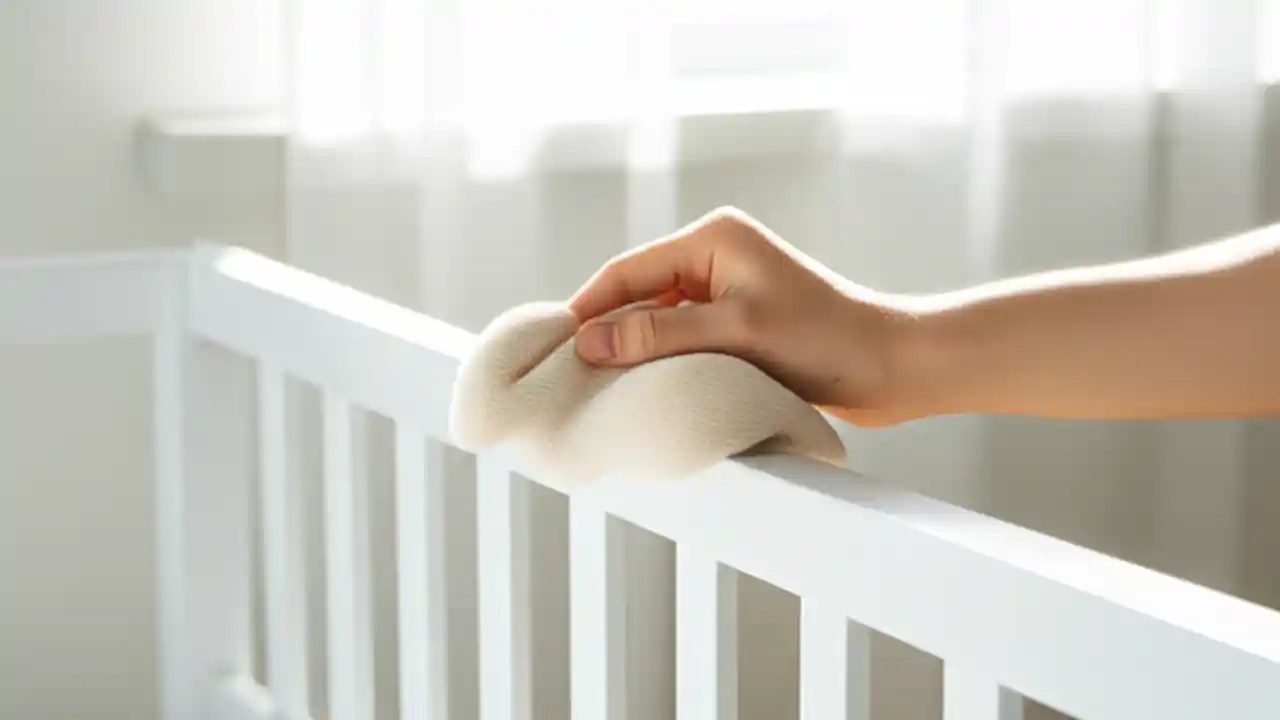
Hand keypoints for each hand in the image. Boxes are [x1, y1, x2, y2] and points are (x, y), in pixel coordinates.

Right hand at [568, 207, 915, 426]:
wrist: (890, 366)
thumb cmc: (825, 341)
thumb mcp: (735, 334)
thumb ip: (660, 335)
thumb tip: (591, 341)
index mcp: (713, 239)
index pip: (628, 270)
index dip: (589, 307)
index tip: (555, 346)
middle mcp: (716, 256)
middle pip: (639, 293)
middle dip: (608, 330)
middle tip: (570, 373)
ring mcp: (728, 288)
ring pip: (659, 318)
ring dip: (636, 349)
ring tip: (600, 387)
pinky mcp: (740, 320)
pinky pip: (683, 336)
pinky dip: (663, 360)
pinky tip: (645, 388)